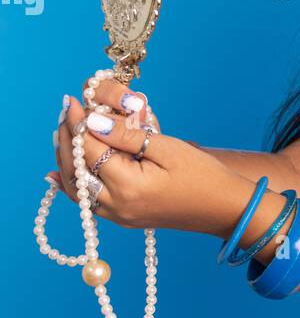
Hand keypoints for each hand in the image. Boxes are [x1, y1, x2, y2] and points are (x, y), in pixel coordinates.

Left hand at [50, 77, 252, 235]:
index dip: (78, 122)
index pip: (90, 149)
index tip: (73, 99)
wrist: (224, 208)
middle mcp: (117, 205)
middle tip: (66, 109)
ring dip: (66, 158)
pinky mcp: (124, 217)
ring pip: (76, 187)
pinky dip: (72, 183)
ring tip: (63, 130)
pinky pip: (87, 201)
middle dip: (67, 136)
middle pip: (76, 168)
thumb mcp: (168, 148)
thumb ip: (127, 136)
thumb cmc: (204, 175)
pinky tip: (57, 173)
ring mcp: (119, 215)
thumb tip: (92, 122)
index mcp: (129, 187)